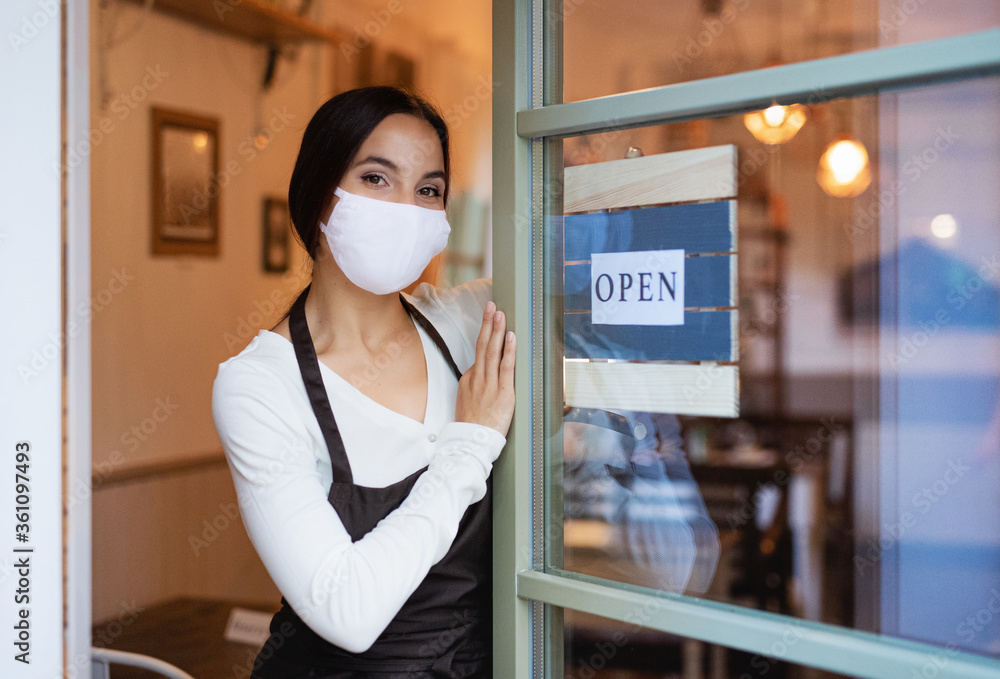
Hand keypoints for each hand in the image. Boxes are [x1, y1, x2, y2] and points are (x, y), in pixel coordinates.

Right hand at [455, 301, 515, 436]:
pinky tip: (511, 336)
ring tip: (500, 313)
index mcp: (468, 380)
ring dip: (496, 330)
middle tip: (492, 306)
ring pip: (491, 351)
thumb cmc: (471, 428)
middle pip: (482, 345)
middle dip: (487, 323)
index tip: (491, 321)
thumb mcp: (466, 404)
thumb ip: (473, 388)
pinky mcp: (502, 393)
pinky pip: (505, 367)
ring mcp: (489, 384)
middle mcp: (477, 378)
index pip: (478, 356)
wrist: (470, 443)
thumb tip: (480, 378)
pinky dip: (508, 350)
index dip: (486, 337)